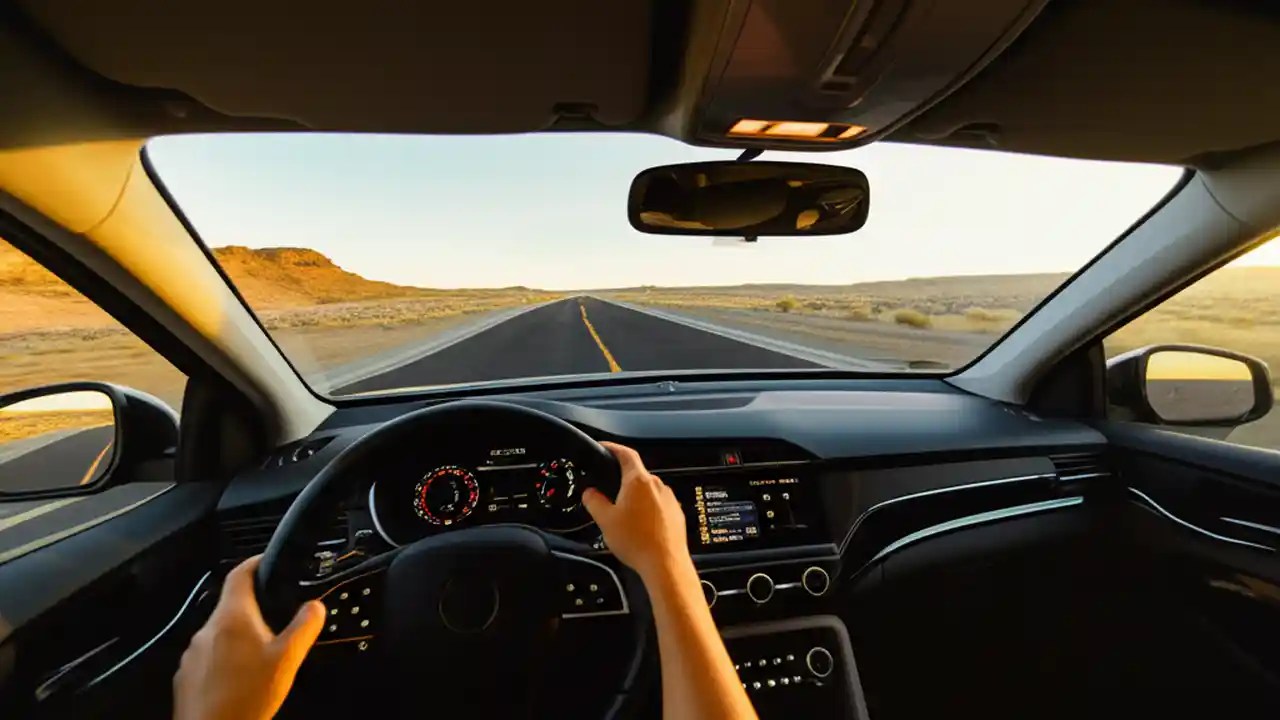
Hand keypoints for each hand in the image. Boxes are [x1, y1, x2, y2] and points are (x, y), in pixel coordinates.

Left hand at [173, 556, 325, 719]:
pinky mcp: (186, 676)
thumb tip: (315, 606)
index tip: (266, 561)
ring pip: (219, 633)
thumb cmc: (248, 697)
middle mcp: (206, 630)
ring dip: (239, 638)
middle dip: (254, 611)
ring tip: (261, 658)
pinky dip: (225, 660)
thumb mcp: (287, 660)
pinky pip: (208, 657)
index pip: (239, 574)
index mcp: (232, 618)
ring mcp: (191, 654)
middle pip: (231, 606)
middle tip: (277, 624)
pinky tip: (240, 679)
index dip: (255, 562)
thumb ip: (304, 628)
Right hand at [582, 442, 693, 583]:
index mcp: (638, 481)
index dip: (613, 447)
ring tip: (624, 519)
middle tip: (609, 495)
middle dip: (622, 481)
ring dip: (636, 499)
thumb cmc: (638, 542)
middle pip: (636, 475)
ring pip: (648, 492)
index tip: (606, 447)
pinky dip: (648, 511)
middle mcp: (657, 486)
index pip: (626, 453)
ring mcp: (669, 499)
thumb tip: (589, 493)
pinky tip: (640, 529)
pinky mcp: (676, 513)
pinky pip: (659, 505)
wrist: (665, 564)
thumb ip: (593, 501)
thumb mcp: (605, 520)